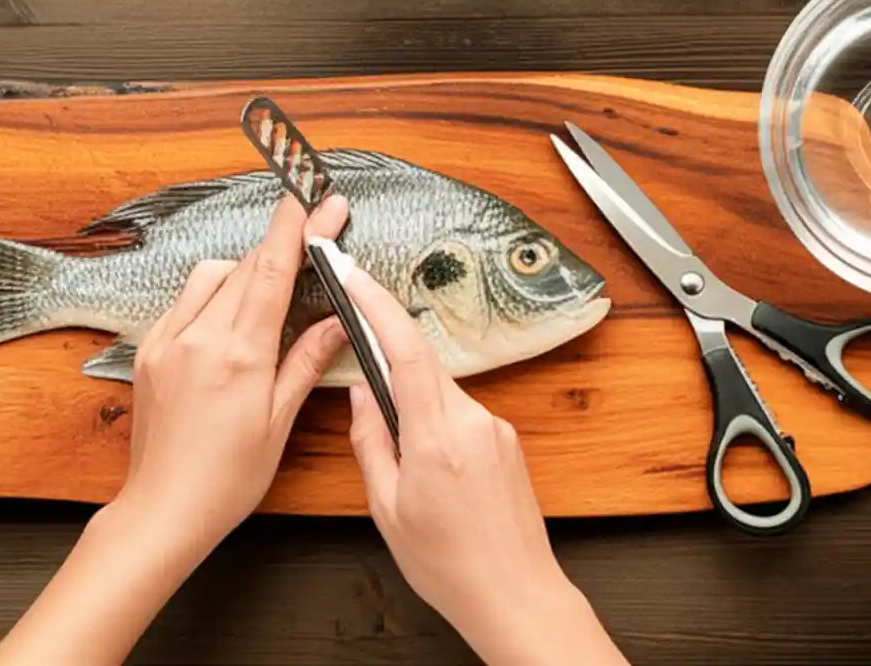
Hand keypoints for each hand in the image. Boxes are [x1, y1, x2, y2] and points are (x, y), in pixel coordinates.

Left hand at [117, 193, 350, 543]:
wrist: (162, 510)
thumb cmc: (227, 478)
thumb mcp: (279, 422)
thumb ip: (307, 362)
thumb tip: (339, 320)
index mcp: (238, 354)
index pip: (272, 271)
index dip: (298, 228)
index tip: (318, 199)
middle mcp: (198, 337)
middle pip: (245, 266)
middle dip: (280, 248)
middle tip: (313, 240)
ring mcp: (167, 341)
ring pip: (212, 277)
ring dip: (244, 272)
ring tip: (270, 297)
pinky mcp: (148, 351)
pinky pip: (184, 302)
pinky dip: (213, 296)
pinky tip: (230, 322)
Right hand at [342, 267, 628, 665]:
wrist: (514, 594)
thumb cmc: (450, 565)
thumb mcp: (387, 508)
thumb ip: (371, 442)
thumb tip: (362, 396)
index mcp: (436, 439)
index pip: (407, 351)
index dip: (378, 305)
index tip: (355, 276)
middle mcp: (474, 423)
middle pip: (423, 370)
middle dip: (392, 376)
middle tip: (372, 409)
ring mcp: (497, 429)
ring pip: (442, 395)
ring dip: (417, 412)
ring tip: (412, 472)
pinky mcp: (508, 441)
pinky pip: (463, 415)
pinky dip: (439, 428)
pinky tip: (438, 477)